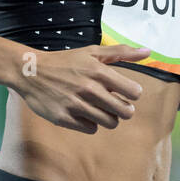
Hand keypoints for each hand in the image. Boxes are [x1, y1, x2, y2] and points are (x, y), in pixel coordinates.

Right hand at [12, 44, 151, 133]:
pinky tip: (84, 113)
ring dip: (109, 118)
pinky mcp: (64, 118)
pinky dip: (90, 123)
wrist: (31, 72)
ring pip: (109, 122)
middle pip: (125, 112)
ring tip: (101, 109)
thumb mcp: (92, 52)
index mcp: (98, 71)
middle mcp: (89, 88)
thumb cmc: (66, 61)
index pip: (133, 92)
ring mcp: (75, 104)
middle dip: (124, 110)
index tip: (126, 92)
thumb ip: (121, 52)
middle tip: (116, 104)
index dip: (133, 94)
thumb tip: (148, 52)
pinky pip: (90, 129)